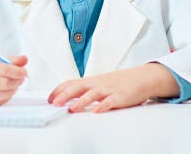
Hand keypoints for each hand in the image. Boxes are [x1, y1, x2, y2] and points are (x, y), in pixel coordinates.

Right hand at [0, 55, 27, 105]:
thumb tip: (25, 59)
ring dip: (14, 89)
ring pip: (5, 94)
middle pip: (6, 84)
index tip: (24, 71)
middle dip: (18, 81)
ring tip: (14, 82)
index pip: (5, 70)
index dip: (18, 71)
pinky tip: (7, 90)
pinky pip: (0, 102)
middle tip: (21, 77)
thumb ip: (9, 59)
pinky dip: (7, 96)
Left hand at [48, 63, 178, 112]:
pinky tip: (97, 112)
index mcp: (91, 81)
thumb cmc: (119, 82)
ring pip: (93, 95)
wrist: (142, 78)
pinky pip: (111, 102)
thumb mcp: (100, 83)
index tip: (49, 98)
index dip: (59, 90)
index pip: (71, 83)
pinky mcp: (120, 97)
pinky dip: (103, 107)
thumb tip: (68, 97)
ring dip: (81, 102)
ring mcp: (109, 90)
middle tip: (54, 104)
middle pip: (78, 87)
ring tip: (72, 109)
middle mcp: (98, 84)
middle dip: (65, 95)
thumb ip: (86, 89)